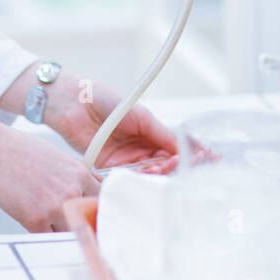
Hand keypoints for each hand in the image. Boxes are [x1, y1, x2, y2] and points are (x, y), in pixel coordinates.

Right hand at [0, 116, 99, 231]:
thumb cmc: (20, 149)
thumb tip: (93, 188)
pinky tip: (37, 226)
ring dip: (63, 231)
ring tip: (53, 225)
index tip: (94, 216)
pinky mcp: (35, 219)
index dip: (97, 210)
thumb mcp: (59, 157)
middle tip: (78, 227)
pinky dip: (44, 235)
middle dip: (83, 223)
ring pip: (70, 232)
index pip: (101, 200)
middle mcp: (71, 190)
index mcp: (79, 173)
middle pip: (89, 219)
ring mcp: (54, 206)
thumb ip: (78, 175)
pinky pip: (47, 238)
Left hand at [44, 71, 178, 172]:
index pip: (174, 149)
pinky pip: (127, 179)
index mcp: (150, 134)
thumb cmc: (105, 99)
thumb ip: (161, 133)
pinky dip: (138, 179)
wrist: (74, 102)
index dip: (189, 155)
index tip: (205, 158)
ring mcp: (125, 160)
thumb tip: (184, 147)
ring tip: (162, 165)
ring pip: (148, 175)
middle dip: (175, 166)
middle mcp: (140, 149)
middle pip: (164, 166)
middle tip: (179, 163)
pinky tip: (147, 176)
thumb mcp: (140, 114)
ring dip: (158, 173)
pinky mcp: (109, 169)